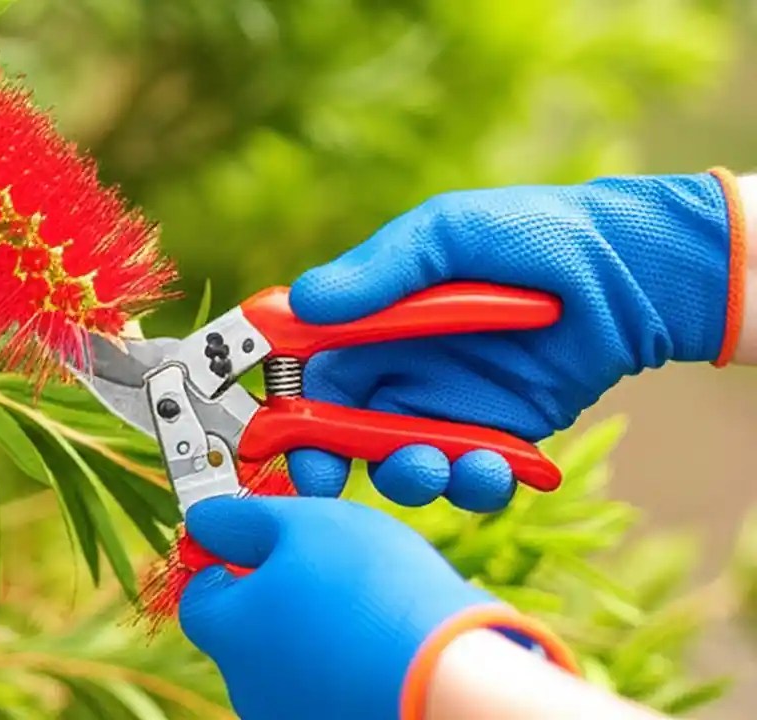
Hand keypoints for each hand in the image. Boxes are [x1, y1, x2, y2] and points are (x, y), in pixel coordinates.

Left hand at [178, 496, 573, 719]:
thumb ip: (242, 519)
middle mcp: (246, 684)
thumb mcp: (302, 524)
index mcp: (228, 631)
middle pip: (247, 629)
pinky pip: (329, 687)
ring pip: (291, 660)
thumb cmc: (373, 591)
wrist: (449, 675)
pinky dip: (349, 665)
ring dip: (317, 632)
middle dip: (279, 596)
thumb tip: (203, 520)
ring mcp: (289, 714)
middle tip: (330, 569)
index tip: (259, 542)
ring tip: (371, 609)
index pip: (199, 595)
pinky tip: (387, 647)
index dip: (225, 562)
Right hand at [287, 171, 741, 510]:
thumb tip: (302, 304)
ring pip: (399, 464)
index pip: (307, 373)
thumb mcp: (446, 235)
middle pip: (339, 432)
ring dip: (407, 476)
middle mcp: (397, 371)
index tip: (277, 438)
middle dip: (329, 462)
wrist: (628, 272)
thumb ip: (378, 272)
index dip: (287, 408)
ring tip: (439, 464)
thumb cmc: (528, 234)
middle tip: (327, 481)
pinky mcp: (494, 438)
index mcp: (369, 323)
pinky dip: (472, 484)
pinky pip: (467, 477)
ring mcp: (444, 408)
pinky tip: (492, 467)